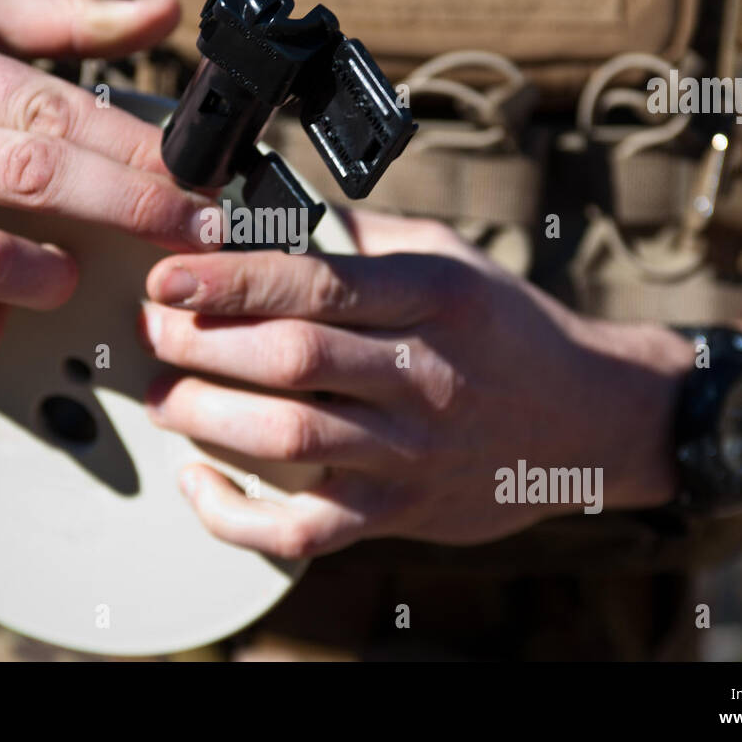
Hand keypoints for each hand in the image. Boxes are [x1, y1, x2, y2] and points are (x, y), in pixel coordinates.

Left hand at [141, 209, 693, 557]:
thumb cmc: (506, 328)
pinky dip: (238, 515)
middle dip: (203, 344)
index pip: (318, 284)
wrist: (589, 419)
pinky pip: (307, 529)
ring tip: (162, 393)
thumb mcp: (449, 258)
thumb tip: (266, 212)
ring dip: (207, 416)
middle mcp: (424, 373)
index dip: (231, 279)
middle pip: (293, 360)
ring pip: (292, 439)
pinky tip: (197, 482)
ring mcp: (412, 451)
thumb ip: (362, 238)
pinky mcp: (401, 513)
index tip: (168, 275)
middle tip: (151, 330)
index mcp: (435, 297)